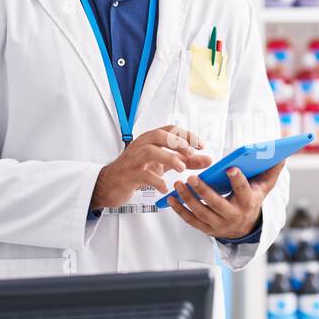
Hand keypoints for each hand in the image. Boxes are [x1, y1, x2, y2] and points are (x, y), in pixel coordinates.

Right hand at [90, 125, 212, 209]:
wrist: (110, 184)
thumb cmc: (138, 170)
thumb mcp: (163, 164)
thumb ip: (186, 160)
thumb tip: (208, 159)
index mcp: (150, 140)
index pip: (171, 130)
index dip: (188, 135)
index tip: (202, 146)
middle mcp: (141, 145)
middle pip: (160, 135)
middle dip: (178, 142)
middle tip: (191, 153)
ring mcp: (134, 160)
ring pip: (151, 151)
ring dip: (169, 158)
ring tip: (181, 169)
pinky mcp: (129, 175)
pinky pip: (144, 175)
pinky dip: (157, 182)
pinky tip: (166, 189)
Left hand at [167, 161, 284, 240]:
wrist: (245, 228)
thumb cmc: (252, 200)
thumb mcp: (264, 188)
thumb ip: (272, 172)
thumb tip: (282, 155)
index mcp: (248, 202)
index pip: (243, 190)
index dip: (237, 180)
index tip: (230, 168)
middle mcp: (233, 215)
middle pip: (217, 204)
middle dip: (204, 191)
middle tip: (192, 177)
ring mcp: (219, 225)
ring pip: (201, 212)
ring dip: (188, 199)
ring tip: (179, 184)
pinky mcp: (206, 229)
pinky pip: (191, 220)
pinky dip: (180, 210)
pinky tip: (171, 198)